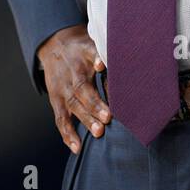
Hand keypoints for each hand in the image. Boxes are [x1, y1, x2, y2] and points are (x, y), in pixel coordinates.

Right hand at [36, 24, 110, 152]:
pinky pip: (61, 119)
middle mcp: (72, 72)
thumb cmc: (82, 47)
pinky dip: (68, 134)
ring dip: (85, 119)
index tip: (103, 66)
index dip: (97, 60)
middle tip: (108, 117)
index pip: (90, 55)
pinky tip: (77, 147)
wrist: (54, 44)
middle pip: (81, 88)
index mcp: (84, 54)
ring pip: (72, 105)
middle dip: (95, 103)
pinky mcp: (56, 100)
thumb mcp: (95, 42)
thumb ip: (110, 54)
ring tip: (98, 132)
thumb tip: (135, 66)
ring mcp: (62, 88)